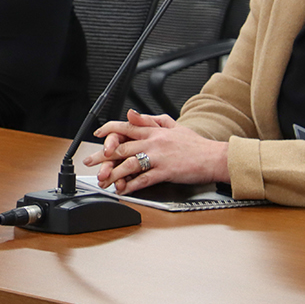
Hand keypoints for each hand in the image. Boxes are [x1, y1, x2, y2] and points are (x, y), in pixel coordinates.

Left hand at [81, 109, 229, 193]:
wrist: (214, 157)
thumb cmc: (195, 144)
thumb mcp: (173, 126)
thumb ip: (151, 120)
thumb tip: (131, 114)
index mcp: (154, 131)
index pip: (126, 127)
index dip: (109, 130)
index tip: (97, 134)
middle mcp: (154, 142)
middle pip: (122, 147)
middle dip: (103, 155)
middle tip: (89, 162)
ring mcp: (159, 157)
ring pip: (129, 163)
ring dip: (113, 173)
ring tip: (102, 180)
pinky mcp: (166, 172)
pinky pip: (144, 179)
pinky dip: (131, 185)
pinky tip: (122, 189)